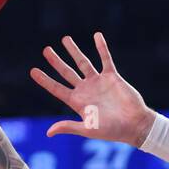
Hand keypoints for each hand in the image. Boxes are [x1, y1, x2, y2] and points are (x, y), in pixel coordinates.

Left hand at [29, 33, 155, 145]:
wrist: (135, 125)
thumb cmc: (112, 131)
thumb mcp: (88, 129)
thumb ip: (69, 127)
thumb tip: (49, 133)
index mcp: (78, 102)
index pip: (57, 89)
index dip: (45, 80)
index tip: (33, 71)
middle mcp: (86, 90)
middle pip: (66, 72)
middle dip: (56, 61)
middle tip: (46, 50)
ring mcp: (98, 82)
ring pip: (83, 62)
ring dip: (74, 51)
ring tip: (65, 39)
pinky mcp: (112, 77)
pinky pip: (105, 59)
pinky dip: (101, 47)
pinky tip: (97, 35)